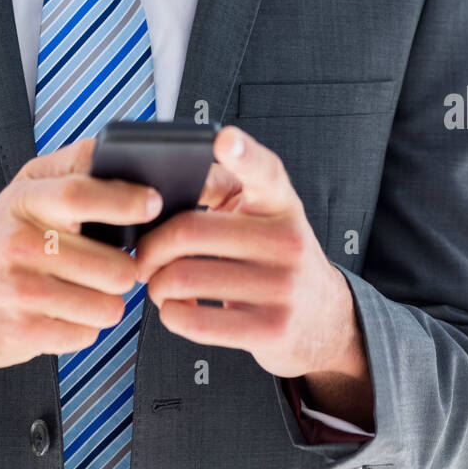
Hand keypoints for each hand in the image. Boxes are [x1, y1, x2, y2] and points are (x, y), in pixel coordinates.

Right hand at [0, 138, 162, 393]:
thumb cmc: (0, 238)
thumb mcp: (27, 189)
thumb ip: (74, 166)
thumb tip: (120, 152)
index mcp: (25, 202)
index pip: (78, 195)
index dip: (124, 201)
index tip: (153, 204)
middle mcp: (19, 245)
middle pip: (112, 266)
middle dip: (125, 269)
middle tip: (114, 265)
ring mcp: (19, 292)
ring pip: (107, 305)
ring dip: (106, 301)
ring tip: (86, 289)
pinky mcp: (22, 333)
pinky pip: (87, 334)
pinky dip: (84, 326)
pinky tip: (64, 311)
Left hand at [133, 126, 366, 383]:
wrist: (324, 317)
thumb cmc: (274, 256)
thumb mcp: (263, 215)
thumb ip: (221, 189)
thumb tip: (160, 189)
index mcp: (280, 201)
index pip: (263, 170)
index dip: (242, 153)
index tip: (223, 138)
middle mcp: (287, 239)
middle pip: (188, 231)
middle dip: (150, 247)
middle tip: (144, 255)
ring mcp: (283, 287)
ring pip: (183, 277)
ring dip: (156, 284)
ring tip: (159, 284)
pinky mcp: (272, 329)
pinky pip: (195, 321)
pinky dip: (171, 314)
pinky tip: (176, 308)